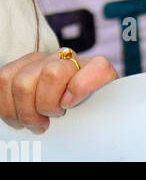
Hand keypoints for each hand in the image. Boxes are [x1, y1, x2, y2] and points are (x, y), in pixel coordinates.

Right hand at [0, 51, 117, 133]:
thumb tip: (83, 111)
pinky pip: (3, 79)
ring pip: (23, 79)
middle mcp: (67, 58)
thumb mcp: (95, 111)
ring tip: (34, 120)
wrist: (66, 100)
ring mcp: (41, 60)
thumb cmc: (79, 109)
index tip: (69, 105)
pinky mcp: (18, 67)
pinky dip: (6, 105)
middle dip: (47, 105)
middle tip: (50, 119)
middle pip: (53, 72)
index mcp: (95, 70)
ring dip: (24, 109)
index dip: (82, 86)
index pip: (98, 68)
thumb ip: (102, 110)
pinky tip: (17, 115)